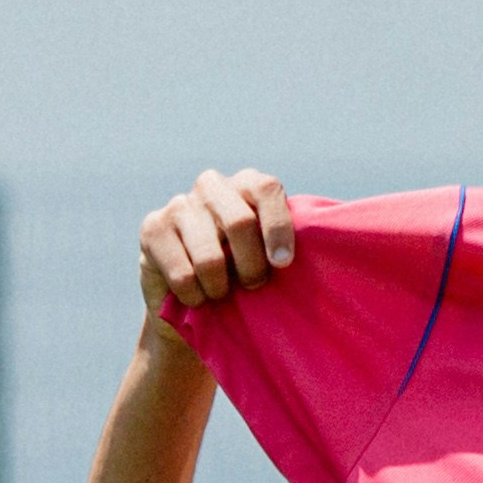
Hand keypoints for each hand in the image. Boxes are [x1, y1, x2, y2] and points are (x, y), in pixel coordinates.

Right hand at [137, 169, 300, 311]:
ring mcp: (179, 204)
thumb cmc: (244, 274)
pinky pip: (182, 273)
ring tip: (223, 295)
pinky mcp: (152, 228)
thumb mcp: (270, 256)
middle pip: (239, 222)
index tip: (283, 264)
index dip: (278, 227)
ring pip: (209, 256)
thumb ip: (289, 246)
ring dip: (220, 287)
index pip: (267, 189)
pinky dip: (195, 295)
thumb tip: (331, 255)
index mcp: (248, 184)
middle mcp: (212, 185)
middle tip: (254, 285)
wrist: (191, 298)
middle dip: (252, 265)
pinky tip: (197, 298)